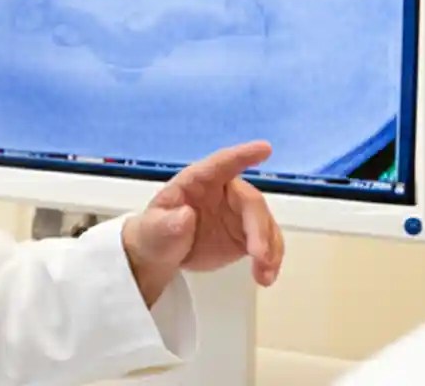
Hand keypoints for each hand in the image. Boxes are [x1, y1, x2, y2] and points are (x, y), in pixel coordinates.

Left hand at [121, 141, 282, 305]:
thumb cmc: (154, 232)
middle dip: (259, 227)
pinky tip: (265, 276)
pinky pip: (267, 242)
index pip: (222, 164)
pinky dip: (270, 258)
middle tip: (259, 254)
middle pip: (250, 202)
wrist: (160, 257)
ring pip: (265, 223)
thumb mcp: (153, 229)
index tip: (265, 148)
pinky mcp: (246, 235)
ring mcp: (237, 214)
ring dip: (270, 247)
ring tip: (264, 273)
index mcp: (198, 181)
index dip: (243, 155)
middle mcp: (223, 192)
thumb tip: (186, 216)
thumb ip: (167, 223)